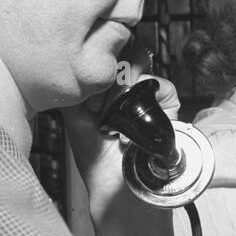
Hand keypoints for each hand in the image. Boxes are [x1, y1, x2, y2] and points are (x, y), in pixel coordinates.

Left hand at [60, 47, 180, 226]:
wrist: (117, 184)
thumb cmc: (96, 158)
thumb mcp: (74, 118)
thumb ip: (73, 90)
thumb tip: (68, 63)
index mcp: (107, 86)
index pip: (105, 54)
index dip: (93, 65)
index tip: (83, 94)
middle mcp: (128, 85)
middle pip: (122, 51)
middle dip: (105, 74)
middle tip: (95, 107)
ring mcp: (148, 91)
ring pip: (138, 61)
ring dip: (119, 85)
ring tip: (108, 114)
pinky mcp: (167, 100)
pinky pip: (156, 82)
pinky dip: (140, 96)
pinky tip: (127, 120)